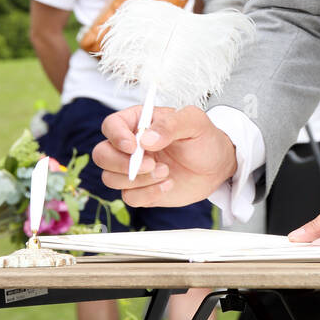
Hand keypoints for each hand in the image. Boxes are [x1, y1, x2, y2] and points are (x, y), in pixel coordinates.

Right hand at [93, 105, 237, 207]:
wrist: (216, 166)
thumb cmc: (204, 139)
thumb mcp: (194, 123)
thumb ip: (171, 124)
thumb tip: (145, 139)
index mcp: (138, 122)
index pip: (111, 125)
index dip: (116, 136)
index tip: (133, 147)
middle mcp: (130, 146)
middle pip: (102, 155)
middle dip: (122, 164)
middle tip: (152, 164)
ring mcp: (133, 169)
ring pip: (111, 178)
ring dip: (138, 180)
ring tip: (166, 172)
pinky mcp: (140, 190)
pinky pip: (129, 197)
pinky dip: (148, 194)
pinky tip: (168, 185)